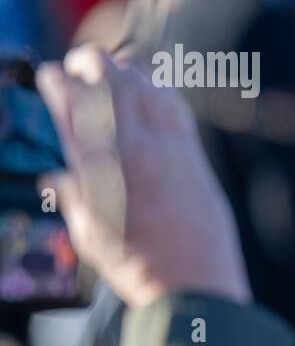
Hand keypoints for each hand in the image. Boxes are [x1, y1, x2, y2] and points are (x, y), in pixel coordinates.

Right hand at [36, 45, 250, 308]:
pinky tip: (151, 90)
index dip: (57, 79)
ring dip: (124, 71)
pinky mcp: (193, 154)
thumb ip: (73, 196)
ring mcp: (167, 146)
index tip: (51, 75)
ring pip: (144, 85)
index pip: (71, 100)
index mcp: (96, 164)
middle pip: (109, 80)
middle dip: (89, 63)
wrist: (193, 282)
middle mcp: (132, 147)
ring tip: (112, 72)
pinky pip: (174, 105)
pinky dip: (158, 89)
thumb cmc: (136, 266)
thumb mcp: (88, 233)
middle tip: (80, 64)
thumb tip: (60, 178)